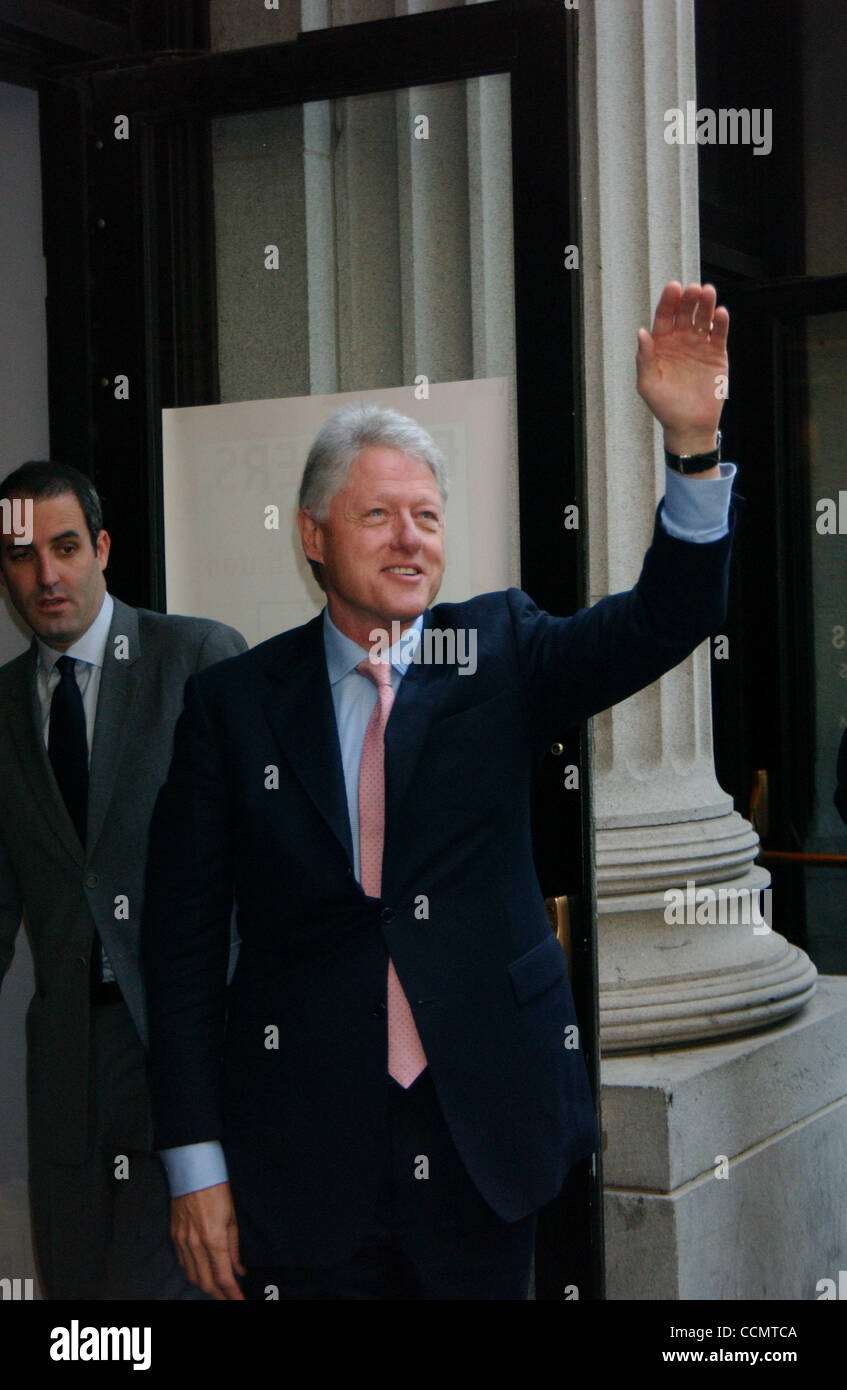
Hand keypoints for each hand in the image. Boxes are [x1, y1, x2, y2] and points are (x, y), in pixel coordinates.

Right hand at [170, 1181, 245, 1299]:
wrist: (193, 1172)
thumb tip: (239, 1270)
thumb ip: (235, 1248)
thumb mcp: (233, 1219)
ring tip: (218, 1289)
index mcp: (214, 1240)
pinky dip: (193, 1273)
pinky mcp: (174, 1237)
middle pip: (206, 1284)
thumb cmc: (218, 1191)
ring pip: (192, 1276)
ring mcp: (182, 1242)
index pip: (224, 1278)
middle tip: (231, 1298)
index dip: (233, 1295)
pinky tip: (202, 1273)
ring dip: (206, 1286)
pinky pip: (183, 1264)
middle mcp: (195, 1245)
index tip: (241, 1301)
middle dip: (219, 1295)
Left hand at [636, 281, 728, 457]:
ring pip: (703, 319)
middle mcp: (681, 340)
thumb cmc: (665, 407)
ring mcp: (700, 345)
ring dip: (706, 304)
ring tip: (708, 292)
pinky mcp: (717, 353)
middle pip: (685, 313)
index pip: (664, 317)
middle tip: (693, 289)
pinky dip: (721, 323)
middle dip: (689, 299)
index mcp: (661, 344)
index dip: (668, 302)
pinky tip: (721, 313)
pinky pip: (719, 334)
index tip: (673, 288)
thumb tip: (641, 332)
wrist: (689, 425)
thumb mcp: (649, 384)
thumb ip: (645, 358)